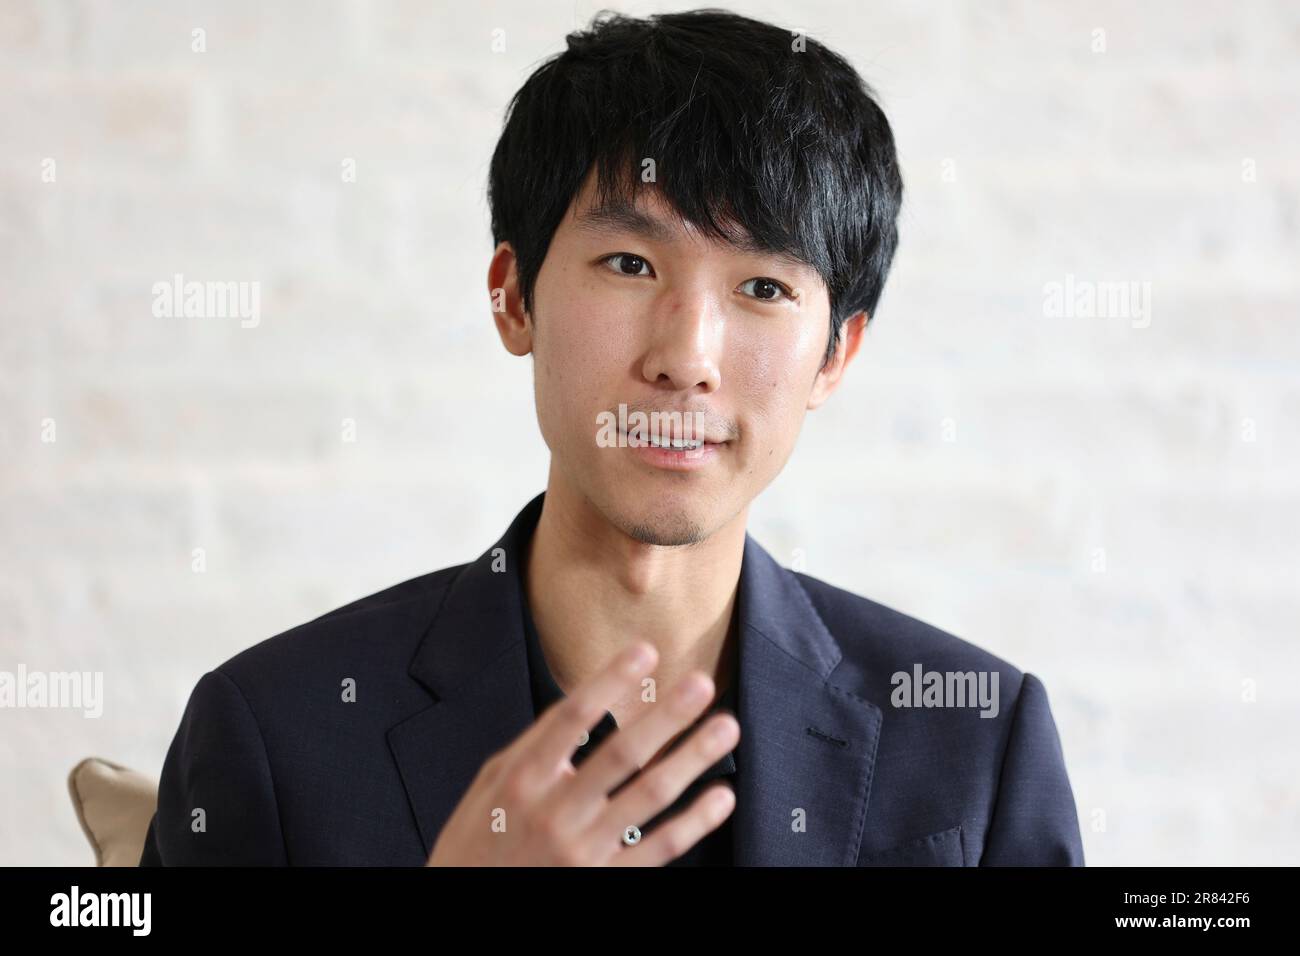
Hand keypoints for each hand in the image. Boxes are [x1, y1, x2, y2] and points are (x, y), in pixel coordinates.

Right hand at [425, 640, 739, 865]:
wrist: (464, 909)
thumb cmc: (479, 841)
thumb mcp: (490, 786)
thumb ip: (534, 746)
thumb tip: (580, 701)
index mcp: (522, 779)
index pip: (571, 719)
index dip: (609, 682)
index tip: (645, 651)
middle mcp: (553, 812)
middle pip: (620, 754)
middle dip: (666, 716)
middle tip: (702, 683)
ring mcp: (581, 850)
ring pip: (648, 796)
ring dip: (692, 758)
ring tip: (725, 728)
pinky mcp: (603, 882)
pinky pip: (658, 850)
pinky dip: (694, 822)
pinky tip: (720, 797)